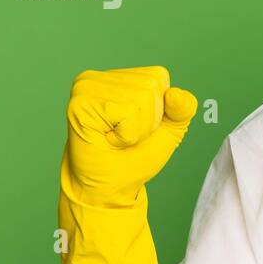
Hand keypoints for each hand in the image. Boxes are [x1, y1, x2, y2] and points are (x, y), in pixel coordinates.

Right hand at [62, 66, 196, 208]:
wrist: (110, 187)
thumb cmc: (135, 157)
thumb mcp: (170, 131)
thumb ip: (183, 109)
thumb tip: (175, 94)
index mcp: (122, 77)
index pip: (160, 77)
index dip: (160, 110)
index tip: (139, 127)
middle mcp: (102, 76)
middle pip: (150, 89)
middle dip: (147, 122)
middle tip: (124, 136)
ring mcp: (87, 87)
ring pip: (139, 100)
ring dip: (134, 131)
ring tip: (114, 139)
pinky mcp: (80, 103)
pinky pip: (125, 113)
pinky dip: (124, 136)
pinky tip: (106, 140)